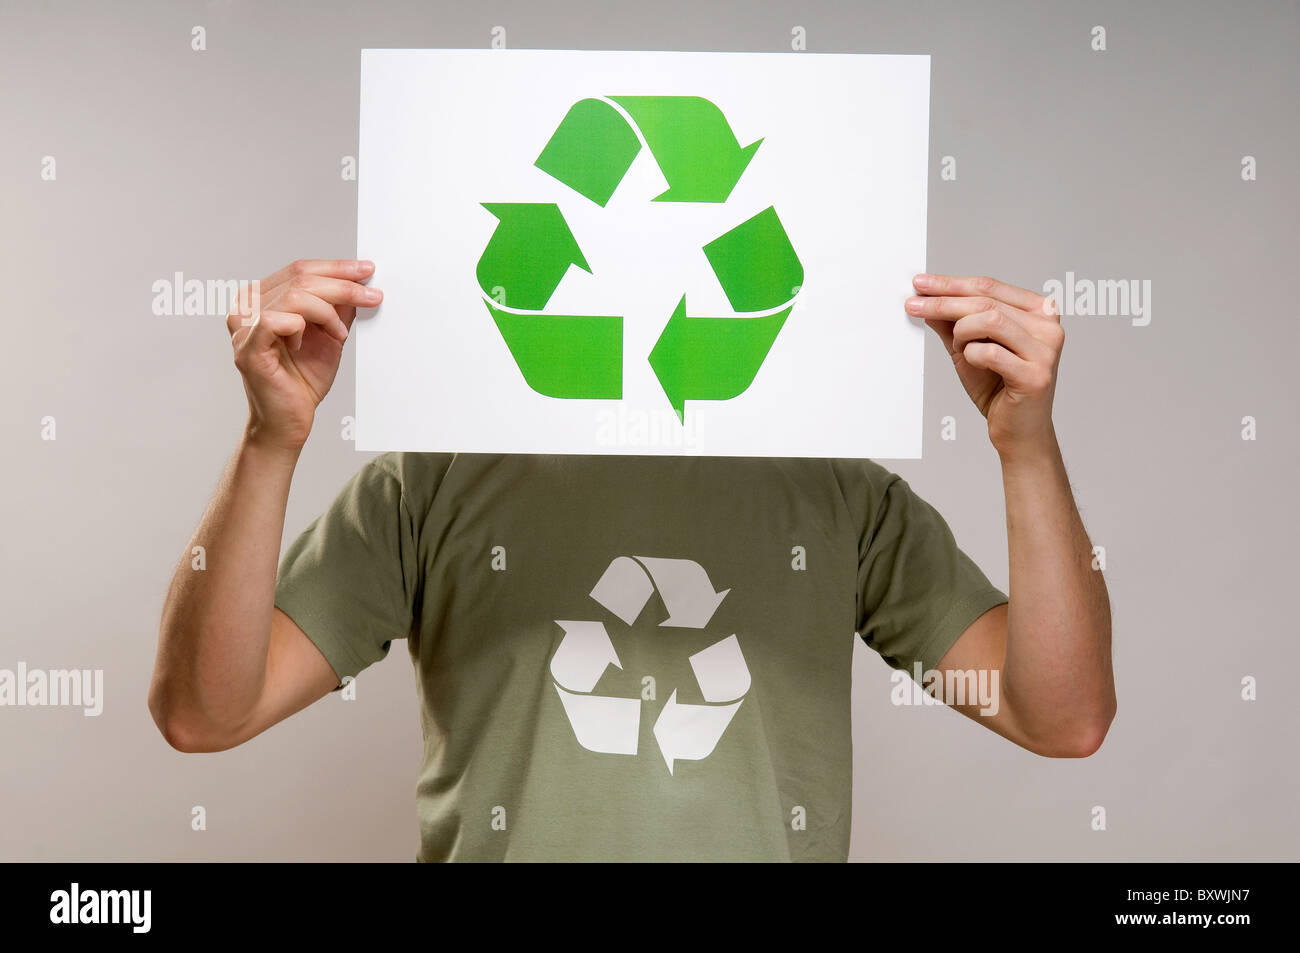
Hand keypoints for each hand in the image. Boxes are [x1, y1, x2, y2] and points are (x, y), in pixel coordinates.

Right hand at [227, 259, 380, 454]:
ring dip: (327, 312)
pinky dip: (302, 327)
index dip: (336, 267)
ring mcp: (243, 327)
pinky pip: (277, 320)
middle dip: (343, 285)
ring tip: (339, 334)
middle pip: (299, 278)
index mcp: (261, 298)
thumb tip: (359, 281)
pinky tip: (305, 344)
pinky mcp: (248, 348)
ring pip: (294, 296)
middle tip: (371, 296)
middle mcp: (246, 308)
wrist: (290, 421)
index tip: (367, 270)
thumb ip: (338, 308)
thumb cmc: (302, 380)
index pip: (299, 269)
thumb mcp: (329, 335)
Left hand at [905, 273, 1063, 459]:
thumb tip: (926, 298)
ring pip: (989, 320)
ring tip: (958, 348)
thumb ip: (952, 323)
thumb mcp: (969, 347)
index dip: (951, 284)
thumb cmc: (998, 388)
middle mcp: (1049, 326)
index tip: (920, 284)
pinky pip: (989, 353)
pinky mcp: (1036, 375)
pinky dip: (971, 356)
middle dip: (944, 303)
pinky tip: (972, 363)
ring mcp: (1046, 350)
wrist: (1017, 431)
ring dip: (961, 332)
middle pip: (986, 301)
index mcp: (1039, 311)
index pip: (989, 287)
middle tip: (914, 306)